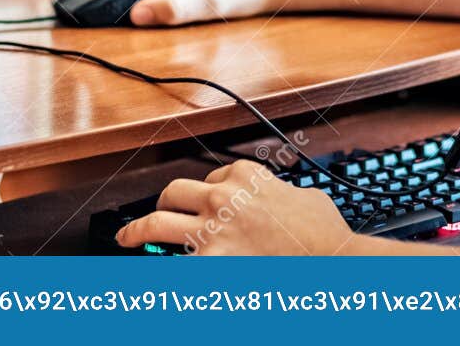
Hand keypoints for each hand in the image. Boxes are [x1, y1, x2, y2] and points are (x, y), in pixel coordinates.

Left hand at [116, 161, 358, 255]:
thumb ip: (280, 193)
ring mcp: (210, 229)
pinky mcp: (207, 263)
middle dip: (164, 202)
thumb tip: (277, 201)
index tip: (206, 205)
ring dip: (139, 230)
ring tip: (128, 237)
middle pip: (175, 192)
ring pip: (157, 222)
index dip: (210, 194)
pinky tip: (141, 284)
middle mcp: (222, 197)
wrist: (331, 262)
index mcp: (246, 174)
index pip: (211, 178)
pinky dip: (156, 275)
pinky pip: (169, 268)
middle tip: (158, 211)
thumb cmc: (323, 234)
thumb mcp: (304, 196)